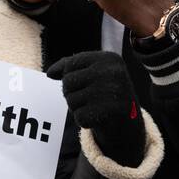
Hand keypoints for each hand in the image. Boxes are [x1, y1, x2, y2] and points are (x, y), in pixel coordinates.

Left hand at [47, 51, 144, 165]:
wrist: (128, 117)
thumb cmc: (105, 90)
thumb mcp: (92, 71)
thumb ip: (69, 66)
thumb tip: (49, 74)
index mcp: (109, 58)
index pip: (70, 65)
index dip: (69, 77)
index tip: (84, 83)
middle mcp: (113, 72)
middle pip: (68, 82)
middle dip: (72, 93)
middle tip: (89, 97)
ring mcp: (113, 92)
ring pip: (71, 100)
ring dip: (77, 107)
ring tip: (94, 106)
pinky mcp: (111, 112)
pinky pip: (79, 117)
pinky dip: (83, 120)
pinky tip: (97, 117)